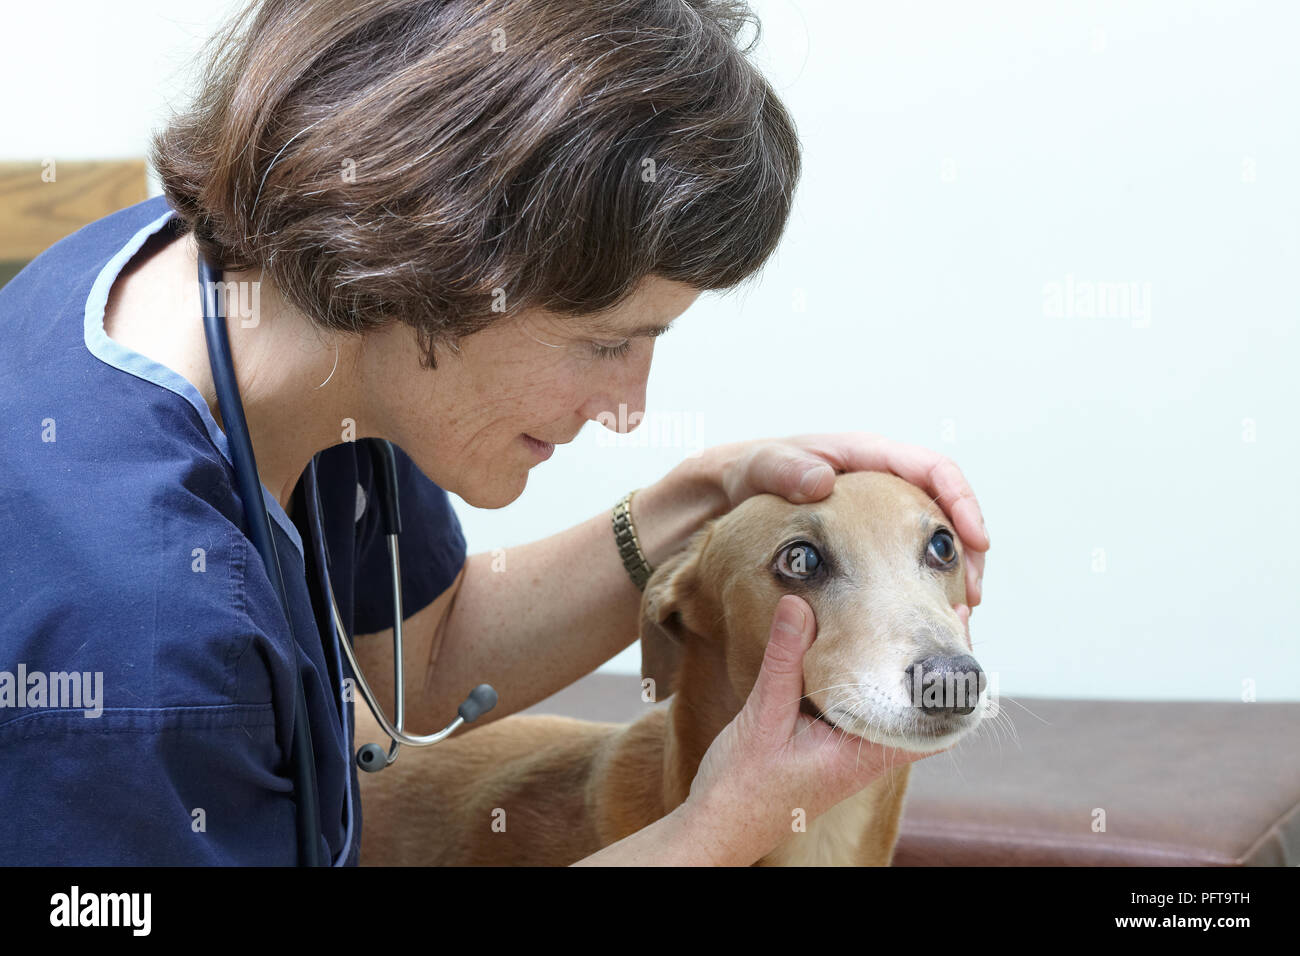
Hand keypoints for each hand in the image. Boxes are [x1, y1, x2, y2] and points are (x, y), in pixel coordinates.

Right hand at [680, 594, 947, 865]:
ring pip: (888, 708)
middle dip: (930, 665)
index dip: (955, 683)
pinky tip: (857, 651)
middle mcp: (864, 757)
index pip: (936, 726)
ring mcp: (847, 754)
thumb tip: (798, 604)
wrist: (718, 827)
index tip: (960, 633)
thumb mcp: (763, 716)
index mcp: (862, 756)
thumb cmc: (743, 786)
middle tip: (946, 612)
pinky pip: (859, 711)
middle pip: (918, 710)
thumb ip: (784, 661)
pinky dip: (866, 680)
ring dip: (899, 671)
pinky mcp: (827, 749)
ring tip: (911, 621)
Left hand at [696, 431, 989, 609]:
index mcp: (862, 456)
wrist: (717, 500)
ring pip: (928, 542)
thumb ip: (782, 469)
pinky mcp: (864, 543)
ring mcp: (873, 514)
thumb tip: (823, 479)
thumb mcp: (753, 468)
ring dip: (948, 577)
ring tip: (954, 616)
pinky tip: (917, 618)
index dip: (960, 502)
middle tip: (968, 597)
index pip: (931, 469)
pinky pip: (903, 562)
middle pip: (943, 511)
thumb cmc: (738, 475)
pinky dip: (917, 589)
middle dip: (966, 551)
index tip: (975, 540)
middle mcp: (876, 482)